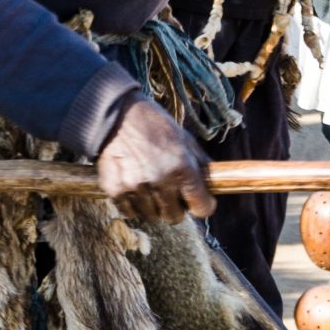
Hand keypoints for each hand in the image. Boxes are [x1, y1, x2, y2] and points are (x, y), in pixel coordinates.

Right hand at [96, 99, 214, 223]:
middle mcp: (160, 180)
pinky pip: (128, 212)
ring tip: (148, 186)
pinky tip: (132, 188)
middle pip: (174, 217)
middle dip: (175, 208)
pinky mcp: (115, 189)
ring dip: (152, 206)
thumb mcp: (185, 139)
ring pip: (151, 216)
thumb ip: (200, 164)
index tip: (197, 202)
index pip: (201, 207)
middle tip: (169, 194)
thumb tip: (214, 184)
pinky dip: (132, 205)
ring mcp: (136, 186)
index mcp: (183, 167)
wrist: (117, 112)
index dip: (201, 205)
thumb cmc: (154, 124)